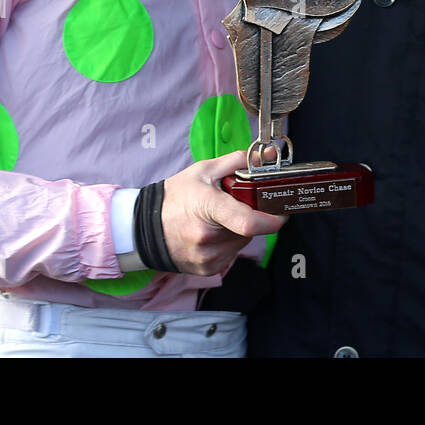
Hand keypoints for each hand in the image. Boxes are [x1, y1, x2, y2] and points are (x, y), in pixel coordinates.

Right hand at [161, 151, 284, 275]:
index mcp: (208, 209)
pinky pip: (231, 253)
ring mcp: (207, 258)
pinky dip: (228, 242)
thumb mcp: (204, 170)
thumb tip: (270, 155)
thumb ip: (239, 162)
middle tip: (237, 205)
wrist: (143, 227)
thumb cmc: (175, 196)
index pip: (249, 222)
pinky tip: (212, 232)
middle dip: (251, 217)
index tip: (282, 212)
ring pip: (242, 242)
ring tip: (219, 218)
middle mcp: (208, 239)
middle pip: (250, 230)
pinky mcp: (206, 270)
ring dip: (239, 230)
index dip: (272, 219)